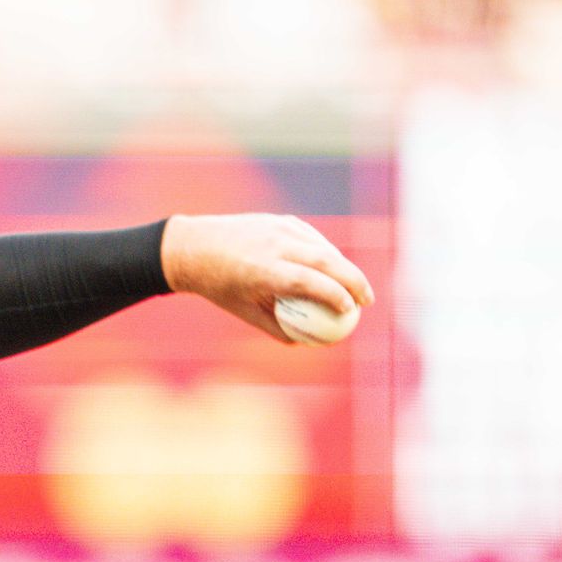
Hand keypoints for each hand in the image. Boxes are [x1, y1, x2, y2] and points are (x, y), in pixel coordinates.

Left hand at [159, 213, 373, 342]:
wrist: (194, 247)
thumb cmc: (220, 287)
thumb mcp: (245, 312)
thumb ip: (278, 328)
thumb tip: (311, 343)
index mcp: (262, 270)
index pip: (309, 281)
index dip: (336, 295)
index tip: (350, 311)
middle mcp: (273, 245)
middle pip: (326, 260)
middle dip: (354, 280)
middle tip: (366, 301)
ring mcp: (277, 228)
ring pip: (323, 246)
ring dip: (345, 267)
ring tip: (356, 288)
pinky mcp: (280, 219)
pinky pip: (312, 237)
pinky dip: (328, 253)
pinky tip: (336, 269)